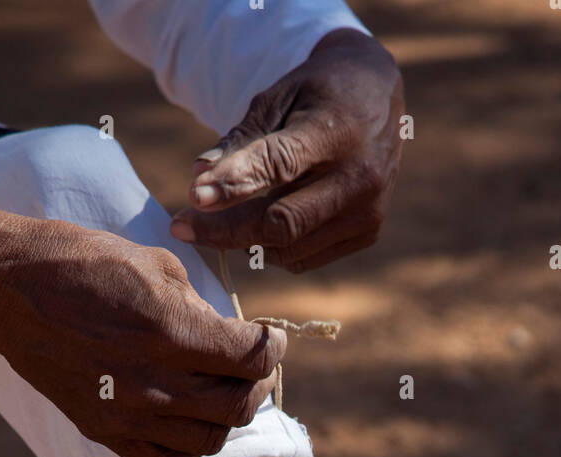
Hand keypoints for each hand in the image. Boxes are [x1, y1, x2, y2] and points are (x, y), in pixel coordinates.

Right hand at [0, 218, 285, 456]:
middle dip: (256, 384)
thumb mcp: (152, 264)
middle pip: (238, 406)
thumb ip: (199, 305)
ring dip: (226, 416)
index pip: (252, 359)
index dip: (273, 347)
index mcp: (172, 332)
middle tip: (250, 368)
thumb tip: (226, 333)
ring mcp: (130, 414)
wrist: (10, 289)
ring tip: (220, 392)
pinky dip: (190, 446)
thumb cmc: (80, 262)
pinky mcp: (108, 432)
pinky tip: (188, 420)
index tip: (272, 338)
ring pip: (210, 439)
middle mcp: (155, 382)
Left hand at [170, 28, 403, 271]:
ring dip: (246, 241)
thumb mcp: (276, 98)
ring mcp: (368, 211)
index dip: (234, 185)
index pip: (279, 165)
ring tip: (219, 223)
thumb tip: (200, 179)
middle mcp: (361, 178)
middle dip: (227, 230)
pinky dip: (273, 249)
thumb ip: (241, 139)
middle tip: (183, 228)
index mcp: (338, 131)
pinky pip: (306, 257)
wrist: (378, 98)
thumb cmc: (315, 95)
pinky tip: (257, 229)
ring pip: (291, 248)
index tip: (193, 198)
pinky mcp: (367, 233)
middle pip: (283, 222)